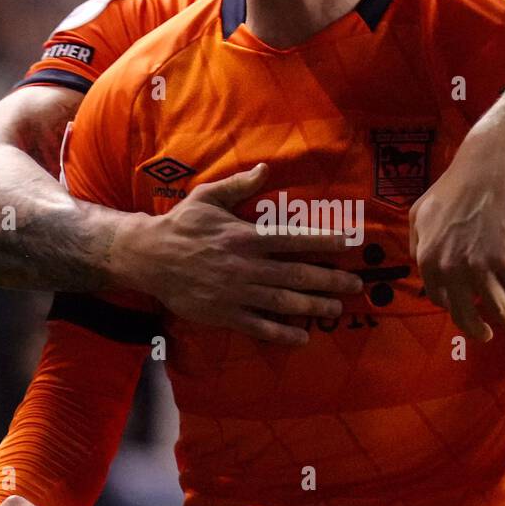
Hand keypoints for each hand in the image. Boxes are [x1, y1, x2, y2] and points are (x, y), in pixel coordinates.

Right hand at [110, 163, 363, 344]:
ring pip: (284, 302)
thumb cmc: (181, 224)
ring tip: (337, 307)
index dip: (325, 241)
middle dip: (330, 279)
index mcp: (246, 236)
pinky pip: (259, 326)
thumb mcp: (207, 197)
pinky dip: (282, 334)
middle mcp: (246, 266)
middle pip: (297, 274)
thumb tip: (265, 168)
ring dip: (314, 305)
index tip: (350, 243)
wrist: (147, 257)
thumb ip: (239, 186)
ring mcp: (237, 293)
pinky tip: (302, 337)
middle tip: (356, 283)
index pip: (294, 238)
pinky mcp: (225, 314)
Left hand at [408, 141, 504, 340]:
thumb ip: (418, 243)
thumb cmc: (455, 188)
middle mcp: (450, 268)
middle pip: (466, 313)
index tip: (467, 312)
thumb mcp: (419, 214)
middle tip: (488, 336)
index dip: (456, 309)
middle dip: (478, 330)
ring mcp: (479, 265)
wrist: (488, 169)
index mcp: (428, 259)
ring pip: (497, 308)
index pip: (441, 299)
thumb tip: (419, 267)